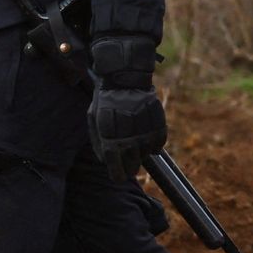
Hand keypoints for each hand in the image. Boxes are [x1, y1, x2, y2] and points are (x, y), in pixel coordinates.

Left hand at [88, 35, 165, 178]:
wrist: (125, 77)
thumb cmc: (106, 99)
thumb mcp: (93, 118)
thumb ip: (98, 141)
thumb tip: (105, 160)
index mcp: (110, 140)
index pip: (116, 169)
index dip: (118, 175)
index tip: (119, 176)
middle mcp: (129, 140)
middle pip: (133, 166)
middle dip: (130, 168)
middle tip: (128, 164)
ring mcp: (145, 133)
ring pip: (145, 156)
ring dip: (140, 154)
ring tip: (135, 142)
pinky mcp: (159, 126)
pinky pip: (158, 145)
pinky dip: (153, 144)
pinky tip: (146, 135)